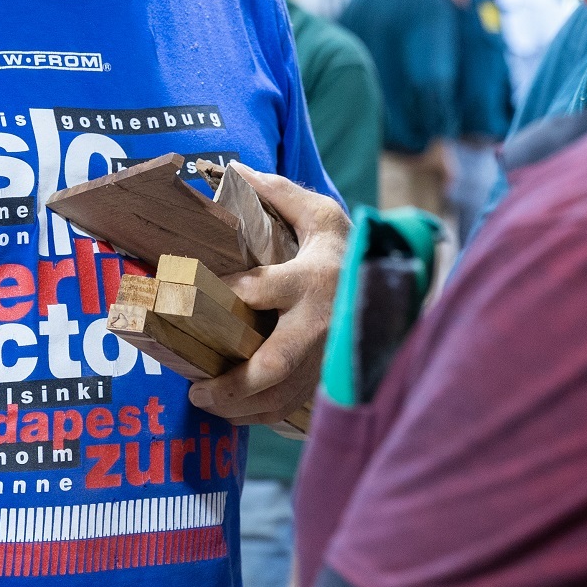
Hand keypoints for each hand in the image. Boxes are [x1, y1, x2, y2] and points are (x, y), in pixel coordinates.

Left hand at [189, 164, 348, 427]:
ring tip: (205, 403)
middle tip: (196, 390)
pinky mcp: (329, 379)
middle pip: (273, 364)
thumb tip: (237, 170)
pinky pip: (292, 407)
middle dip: (232, 383)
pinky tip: (235, 413)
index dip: (228, 294)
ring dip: (240, 408)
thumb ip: (282, 195)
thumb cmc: (350, 251)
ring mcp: (326, 358)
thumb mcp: (322, 216)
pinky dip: (261, 416)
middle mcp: (319, 324)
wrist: (397, 288)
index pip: (264, 289)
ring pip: (280, 396)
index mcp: (312, 279)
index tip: (188, 296)